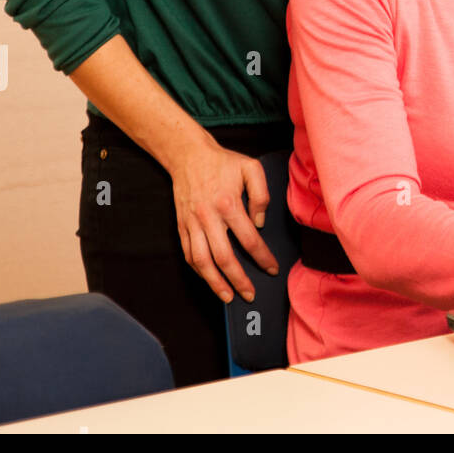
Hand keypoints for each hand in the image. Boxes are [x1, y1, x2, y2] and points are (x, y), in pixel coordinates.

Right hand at [169, 139, 278, 303]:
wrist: (188, 155)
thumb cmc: (223, 162)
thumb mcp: (251, 167)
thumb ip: (262, 194)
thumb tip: (260, 223)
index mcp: (229, 203)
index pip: (249, 239)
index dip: (262, 257)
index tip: (272, 268)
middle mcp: (208, 217)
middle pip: (224, 257)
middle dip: (239, 280)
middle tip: (250, 294)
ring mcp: (192, 224)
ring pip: (202, 261)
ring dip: (215, 283)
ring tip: (228, 297)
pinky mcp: (182, 226)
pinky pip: (188, 254)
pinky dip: (198, 271)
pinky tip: (209, 279)